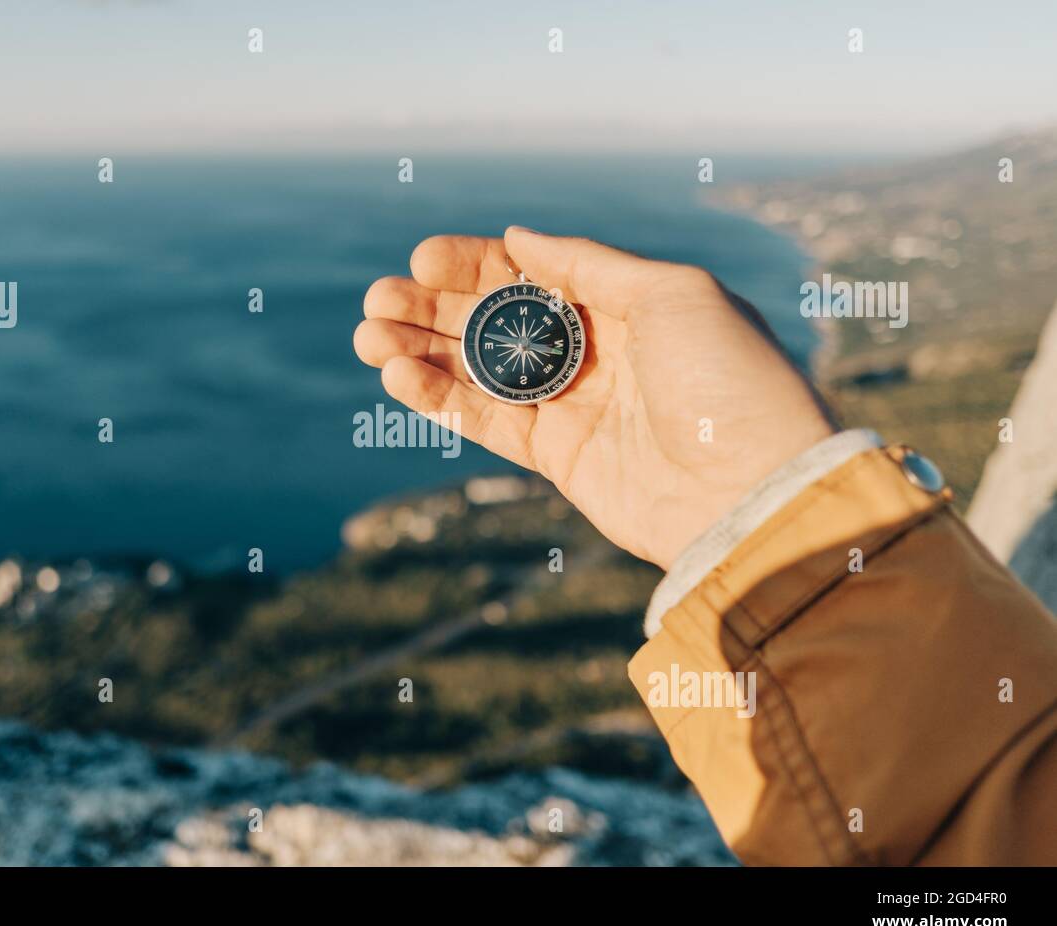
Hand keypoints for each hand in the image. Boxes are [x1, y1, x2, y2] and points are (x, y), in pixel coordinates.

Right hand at [354, 227, 836, 569]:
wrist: (753, 492)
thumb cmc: (728, 382)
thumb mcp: (674, 293)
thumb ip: (589, 264)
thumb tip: (519, 238)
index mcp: (623, 304)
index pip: (531, 273)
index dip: (472, 265)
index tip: (422, 259)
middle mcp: (594, 351)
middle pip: (494, 321)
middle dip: (432, 308)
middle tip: (377, 300)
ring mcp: (573, 406)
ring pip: (479, 371)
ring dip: (421, 352)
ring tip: (368, 336)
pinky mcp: (558, 458)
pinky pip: (487, 422)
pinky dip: (440, 401)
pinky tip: (399, 377)